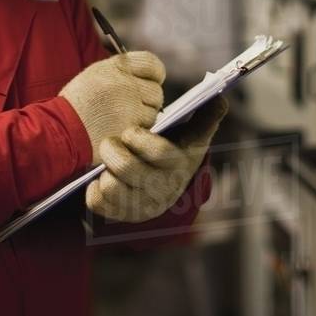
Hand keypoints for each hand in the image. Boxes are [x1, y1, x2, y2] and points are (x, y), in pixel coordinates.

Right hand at [59, 52, 164, 163]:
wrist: (61, 129)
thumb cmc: (77, 103)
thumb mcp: (96, 74)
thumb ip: (122, 71)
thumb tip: (147, 76)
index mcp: (117, 66)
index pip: (152, 63)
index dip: (156, 74)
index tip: (152, 81)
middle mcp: (126, 83)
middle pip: (156, 90)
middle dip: (148, 100)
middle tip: (131, 107)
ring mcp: (130, 106)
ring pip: (153, 111)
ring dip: (143, 117)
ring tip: (121, 119)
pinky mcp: (131, 127)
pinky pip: (147, 128)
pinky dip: (138, 131)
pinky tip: (121, 130)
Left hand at [85, 95, 226, 223]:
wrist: (164, 186)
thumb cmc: (175, 150)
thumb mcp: (193, 135)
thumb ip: (206, 116)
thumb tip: (222, 98)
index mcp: (180, 164)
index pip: (161, 152)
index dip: (140, 140)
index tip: (130, 132)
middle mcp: (164, 189)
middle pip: (128, 168)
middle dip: (112, 150)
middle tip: (109, 141)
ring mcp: (143, 206)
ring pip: (111, 187)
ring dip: (104, 170)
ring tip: (108, 160)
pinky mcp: (123, 217)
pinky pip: (97, 202)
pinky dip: (94, 188)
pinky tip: (103, 178)